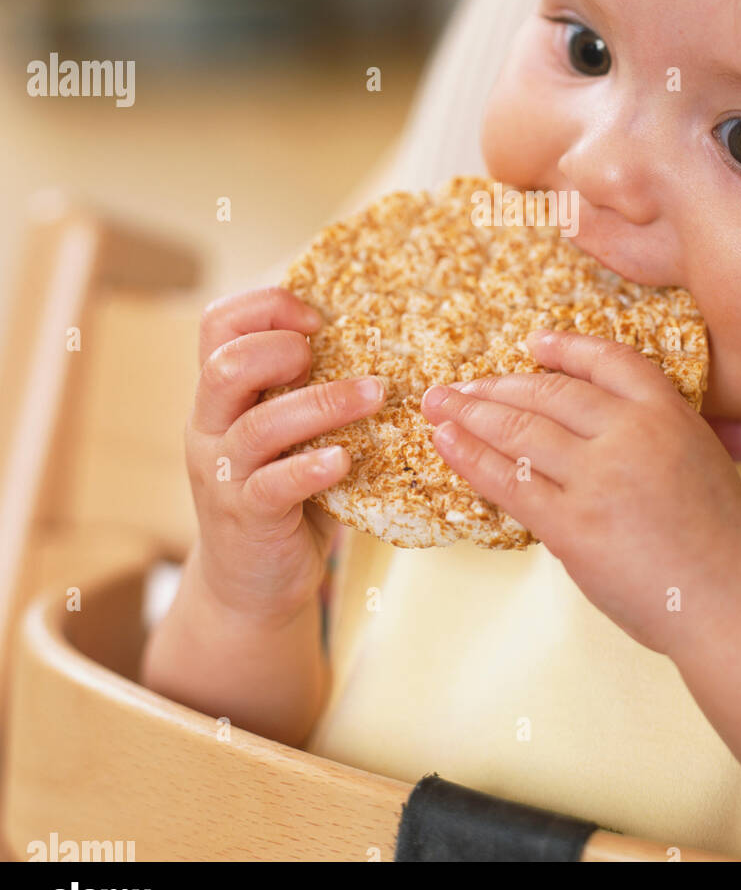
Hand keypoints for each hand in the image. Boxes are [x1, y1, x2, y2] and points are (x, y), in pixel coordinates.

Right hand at [185, 286, 385, 624]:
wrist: (253, 583)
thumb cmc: (286, 493)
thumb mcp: (289, 431)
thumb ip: (307, 388)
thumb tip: (381, 335)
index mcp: (221, 395)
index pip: (218, 324)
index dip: (266, 306)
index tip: (317, 319)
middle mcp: (211, 428)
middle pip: (226, 366)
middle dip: (282, 349)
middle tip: (327, 357)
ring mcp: (224, 475)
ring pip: (258, 427)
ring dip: (323, 403)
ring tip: (375, 395)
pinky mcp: (247, 518)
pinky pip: (272, 485)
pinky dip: (311, 467)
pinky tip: (345, 459)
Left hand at [419, 328, 740, 654]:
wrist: (730, 599)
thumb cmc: (718, 539)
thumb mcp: (698, 456)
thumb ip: (649, 431)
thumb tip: (584, 425)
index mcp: (667, 412)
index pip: (607, 361)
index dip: (565, 349)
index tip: (531, 343)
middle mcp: (630, 434)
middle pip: (549, 394)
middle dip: (496, 387)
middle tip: (459, 386)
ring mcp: (598, 478)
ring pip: (520, 431)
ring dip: (471, 414)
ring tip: (440, 405)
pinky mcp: (572, 524)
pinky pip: (509, 482)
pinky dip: (470, 458)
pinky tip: (446, 442)